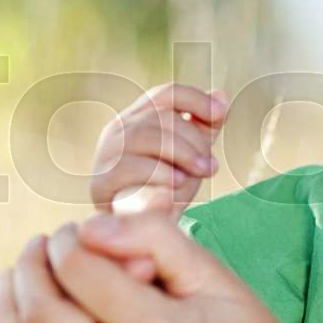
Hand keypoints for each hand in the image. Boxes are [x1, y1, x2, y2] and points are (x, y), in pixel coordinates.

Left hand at [0, 211, 322, 322]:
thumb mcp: (224, 284)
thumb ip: (159, 241)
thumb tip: (89, 228)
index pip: (81, 273)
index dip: (61, 245)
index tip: (63, 234)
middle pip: (41, 319)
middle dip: (25, 274)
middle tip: (30, 254)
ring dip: (6, 321)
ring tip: (10, 290)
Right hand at [90, 83, 228, 219]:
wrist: (135, 228)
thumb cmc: (162, 185)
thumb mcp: (187, 154)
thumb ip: (203, 127)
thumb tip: (221, 95)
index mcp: (140, 116)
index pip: (166, 94)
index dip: (196, 99)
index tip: (221, 114)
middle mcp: (119, 127)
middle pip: (162, 117)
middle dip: (194, 140)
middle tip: (212, 166)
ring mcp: (108, 152)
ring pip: (148, 136)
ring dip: (184, 154)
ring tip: (204, 172)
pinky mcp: (102, 179)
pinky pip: (133, 166)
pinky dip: (161, 173)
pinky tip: (179, 183)